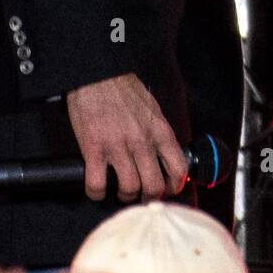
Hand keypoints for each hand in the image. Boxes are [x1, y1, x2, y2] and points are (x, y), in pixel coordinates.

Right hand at [66, 72, 188, 201]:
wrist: (98, 76)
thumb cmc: (125, 91)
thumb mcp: (153, 110)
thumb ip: (159, 134)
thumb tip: (163, 157)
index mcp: (160, 131)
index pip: (178, 168)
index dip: (174, 186)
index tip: (167, 189)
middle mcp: (142, 142)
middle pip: (154, 186)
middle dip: (149, 197)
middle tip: (142, 194)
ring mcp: (118, 147)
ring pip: (128, 189)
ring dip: (124, 196)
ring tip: (120, 190)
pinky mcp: (94, 150)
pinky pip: (97, 185)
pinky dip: (96, 193)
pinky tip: (97, 188)